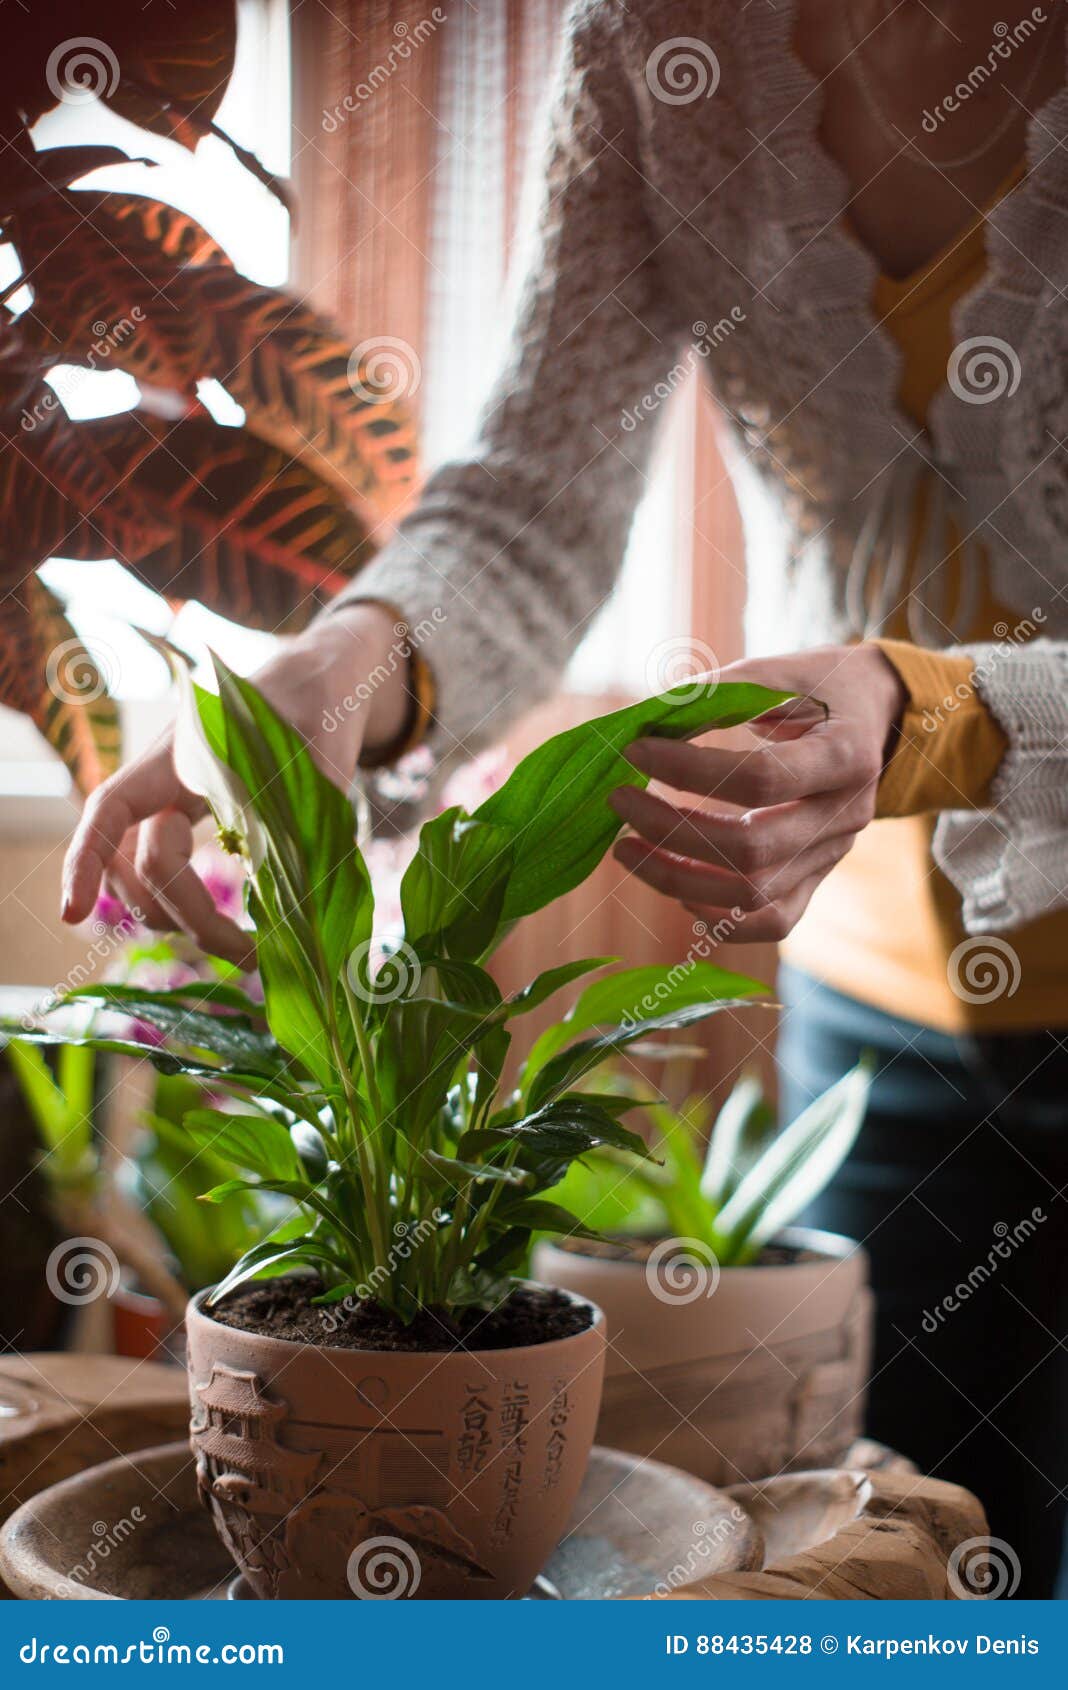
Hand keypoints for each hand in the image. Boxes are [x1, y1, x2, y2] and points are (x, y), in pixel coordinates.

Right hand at [61, 604, 412, 965]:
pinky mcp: (190, 816)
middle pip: (140, 864)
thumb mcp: (316, 763)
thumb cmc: (318, 711)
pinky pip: (166, 869)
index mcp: (183, 754)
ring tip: (245, 948)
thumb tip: (281, 908)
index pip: (113, 810)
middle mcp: (163, 779)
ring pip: (145, 875)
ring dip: (181, 919)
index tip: (70, 913)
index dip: (84, 862)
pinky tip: (224, 928)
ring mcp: (172, 799)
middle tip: (251, 954)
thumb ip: (292, 824)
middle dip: (182, 918)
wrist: (320, 681)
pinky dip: (186, 904)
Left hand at [610, 643, 906, 942]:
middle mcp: (845, 815)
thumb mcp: (776, 674)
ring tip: (626, 849)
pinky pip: (771, 921)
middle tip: (620, 802)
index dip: (689, 770)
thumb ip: (717, 695)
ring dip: (678, 878)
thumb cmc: (818, 688)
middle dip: (672, 831)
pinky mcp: (817, 879)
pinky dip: (718, 917)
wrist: (877, 719)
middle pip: (753, 848)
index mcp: (845, 755)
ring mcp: (832, 855)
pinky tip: (674, 890)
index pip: (760, 778)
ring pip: (753, 894)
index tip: (634, 750)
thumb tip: (643, 723)